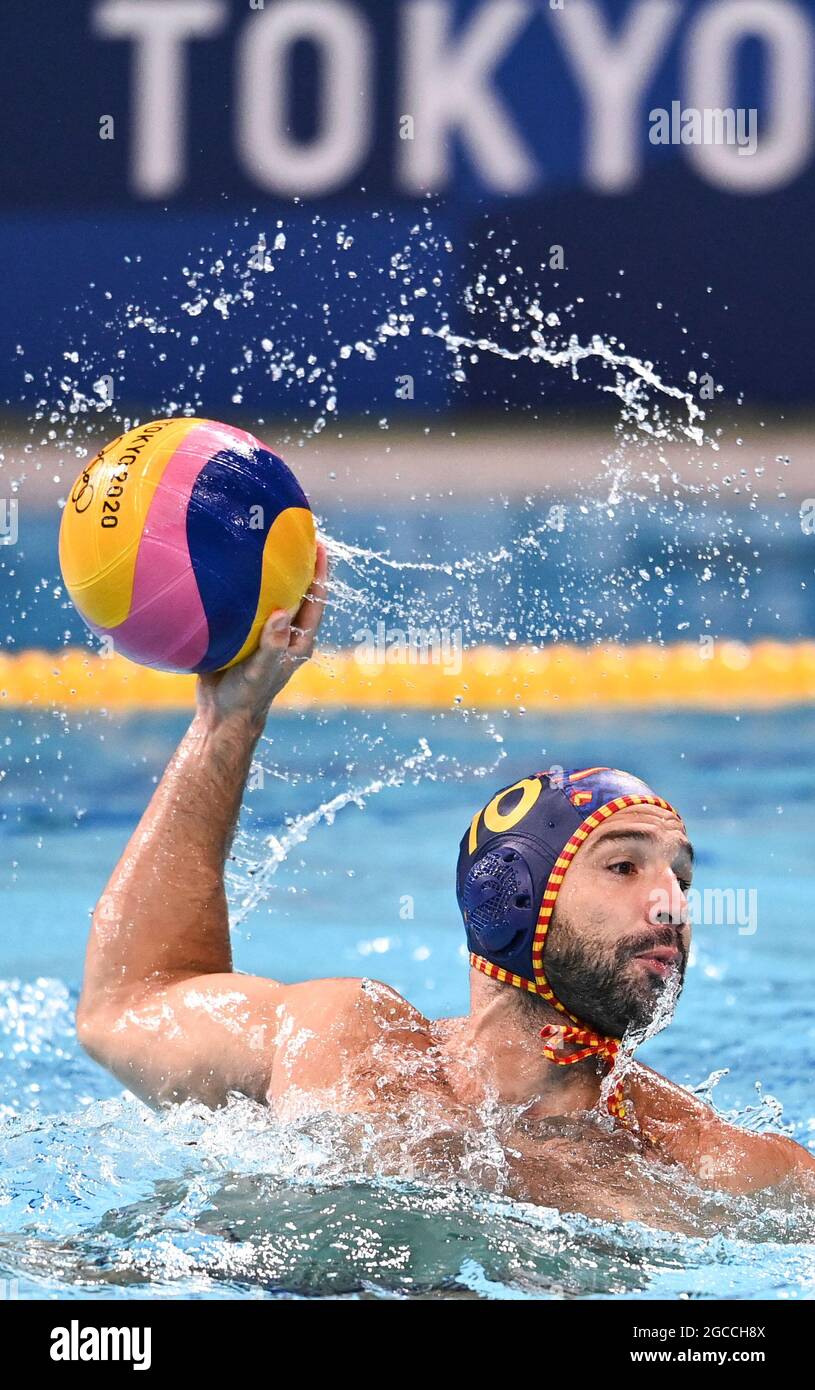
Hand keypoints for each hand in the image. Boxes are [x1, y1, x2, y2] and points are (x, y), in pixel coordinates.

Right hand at [196, 540, 328, 731]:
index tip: (319, 545)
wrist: (221, 714)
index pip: (315, 600)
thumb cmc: (247, 697)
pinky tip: (227, 567)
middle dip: (296, 564)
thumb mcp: (260, 672)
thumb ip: (272, 645)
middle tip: (290, 532)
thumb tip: (283, 613)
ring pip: (271, 596)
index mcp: (299, 640)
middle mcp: (285, 633)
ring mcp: (264, 633)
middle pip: (296, 592)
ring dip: (268, 573)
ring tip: (258, 542)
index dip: (319, 572)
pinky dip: (241, 587)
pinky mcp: (243, 634)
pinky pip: (245, 604)